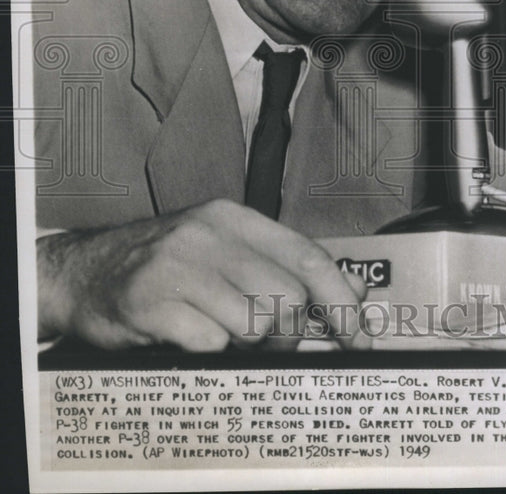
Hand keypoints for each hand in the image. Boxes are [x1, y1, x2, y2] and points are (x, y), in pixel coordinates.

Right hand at [37, 199, 369, 350]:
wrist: (84, 272)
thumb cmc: (164, 267)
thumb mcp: (222, 251)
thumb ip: (280, 268)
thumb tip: (350, 296)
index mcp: (234, 218)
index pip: (308, 257)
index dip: (341, 299)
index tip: (358, 335)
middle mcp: (209, 233)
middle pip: (287, 297)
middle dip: (286, 333)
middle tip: (265, 341)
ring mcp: (178, 265)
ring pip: (255, 324)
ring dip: (247, 345)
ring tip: (221, 333)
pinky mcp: (151, 301)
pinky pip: (211, 343)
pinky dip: (208, 350)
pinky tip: (187, 335)